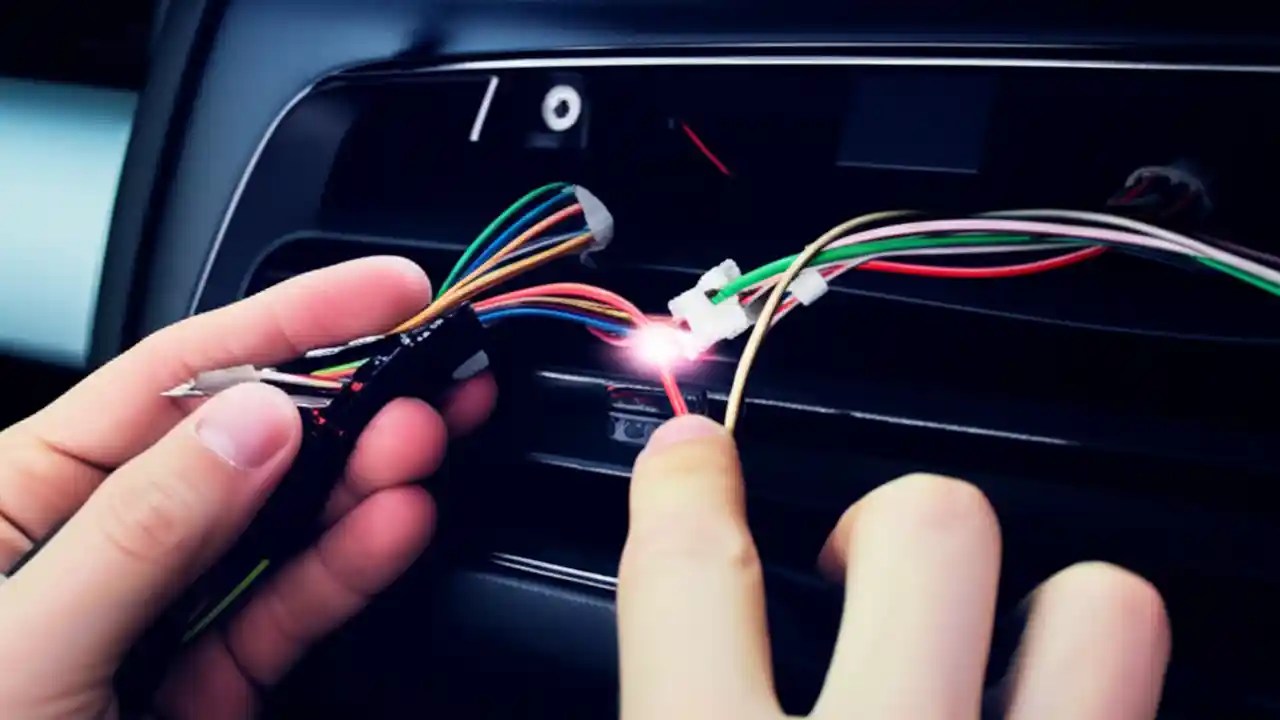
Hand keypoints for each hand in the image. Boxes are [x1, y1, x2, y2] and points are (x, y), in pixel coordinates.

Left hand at [0, 258, 495, 718]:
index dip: (287, 323)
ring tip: (430, 437)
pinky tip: (396, 525)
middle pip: (243, 441)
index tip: (382, 291)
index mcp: (16, 496)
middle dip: (346, 397)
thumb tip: (252, 424)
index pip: (171, 377)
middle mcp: (96, 540)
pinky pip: (288, 608)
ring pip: (282, 523)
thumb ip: (142, 530)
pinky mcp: (210, 681)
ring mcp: (162, 612)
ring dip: (363, 478)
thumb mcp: (23, 651)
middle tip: (435, 366)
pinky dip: (347, 567)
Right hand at [618, 415, 1170, 719]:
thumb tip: (657, 659)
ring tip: (998, 648)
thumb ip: (658, 705)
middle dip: (889, 515)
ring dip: (1051, 603)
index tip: (693, 454)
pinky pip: (1143, 711)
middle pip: (929, 529)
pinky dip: (1090, 703)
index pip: (692, 576)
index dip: (684, 484)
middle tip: (864, 565)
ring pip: (1102, 611)